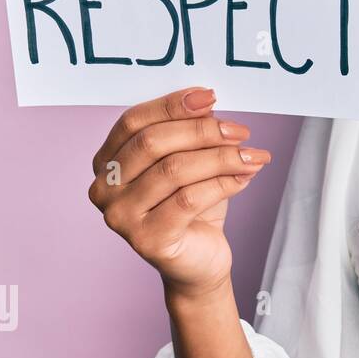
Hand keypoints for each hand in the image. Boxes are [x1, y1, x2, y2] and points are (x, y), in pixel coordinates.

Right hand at [87, 87, 271, 295]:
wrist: (199, 261)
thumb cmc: (192, 207)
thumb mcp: (190, 161)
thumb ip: (189, 133)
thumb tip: (207, 103)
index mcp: (106, 162)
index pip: (133, 121)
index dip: (172, 105)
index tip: (211, 97)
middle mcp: (104, 189)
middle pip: (153, 143)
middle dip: (203, 131)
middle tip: (241, 131)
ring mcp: (120, 217)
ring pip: (175, 170)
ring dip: (222, 157)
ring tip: (254, 156)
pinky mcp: (147, 240)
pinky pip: (190, 199)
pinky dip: (224, 183)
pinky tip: (246, 177)